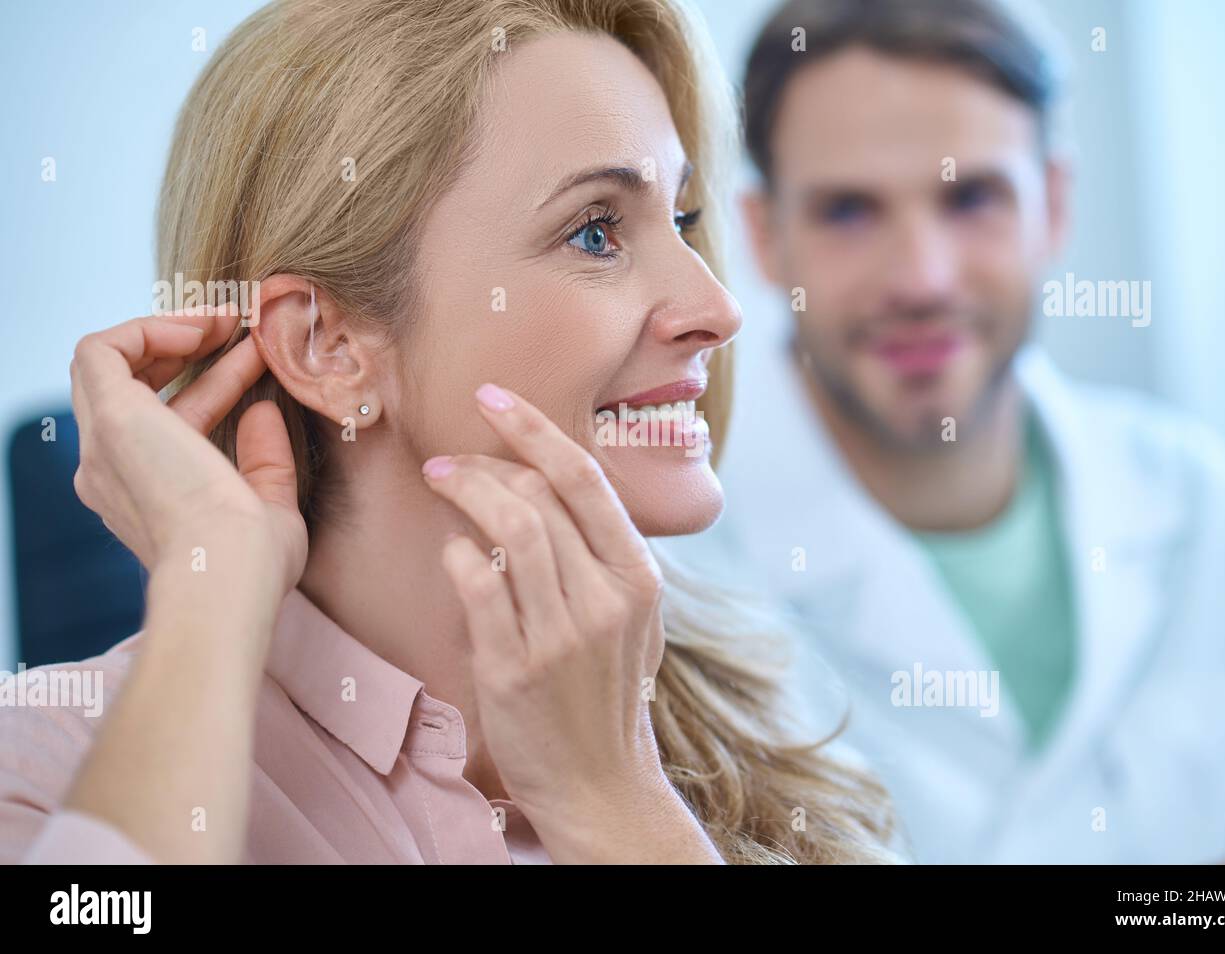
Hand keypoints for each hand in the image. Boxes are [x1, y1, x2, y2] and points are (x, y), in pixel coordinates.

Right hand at [69, 304, 306, 599]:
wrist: (226, 574)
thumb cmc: (252, 562)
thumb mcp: (268, 507)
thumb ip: (265, 460)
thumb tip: (264, 413)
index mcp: (145, 497)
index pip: (169, 422)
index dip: (214, 384)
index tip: (258, 360)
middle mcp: (111, 471)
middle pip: (131, 386)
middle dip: (185, 348)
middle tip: (239, 326)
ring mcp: (103, 445)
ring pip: (108, 364)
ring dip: (169, 330)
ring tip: (226, 318)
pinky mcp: (109, 419)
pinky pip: (102, 350)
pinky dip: (149, 328)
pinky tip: (202, 329)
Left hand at [421, 383, 718, 861]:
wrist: (601, 780)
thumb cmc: (609, 690)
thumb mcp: (634, 618)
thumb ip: (605, 555)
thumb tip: (551, 486)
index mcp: (639, 575)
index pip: (585, 478)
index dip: (535, 428)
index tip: (494, 397)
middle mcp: (607, 597)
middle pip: (538, 496)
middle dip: (484, 462)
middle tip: (449, 459)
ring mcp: (563, 634)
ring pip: (508, 530)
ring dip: (465, 493)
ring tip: (440, 481)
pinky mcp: (516, 667)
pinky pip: (477, 586)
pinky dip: (457, 554)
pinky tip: (451, 548)